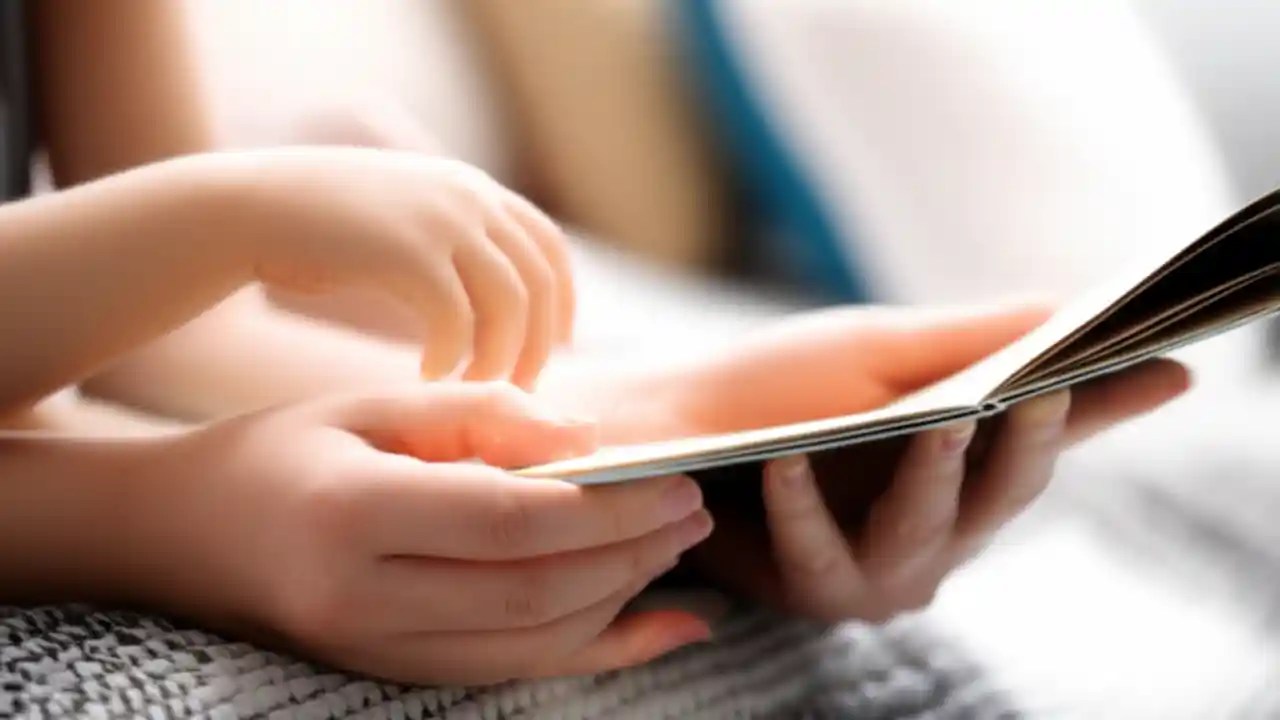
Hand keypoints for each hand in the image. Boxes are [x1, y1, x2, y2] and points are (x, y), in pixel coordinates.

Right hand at [125, 383, 711, 683]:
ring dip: (618, 600)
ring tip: (676, 549)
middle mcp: (361, 600)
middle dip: (629, 555)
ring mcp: (373, 651)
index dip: (607, 509)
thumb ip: (482, 416)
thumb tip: (593, 443)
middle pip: (532, 592)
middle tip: (695, 510)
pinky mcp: (389, 672)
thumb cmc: (278, 448)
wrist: (176, 532)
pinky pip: (509, 673)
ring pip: (529, 644)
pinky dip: (594, 652)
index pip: (511, 522)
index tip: (676, 481)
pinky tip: (660, 630)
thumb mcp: (368, 403)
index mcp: (351, 514)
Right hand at [223, 148, 573, 387]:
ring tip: (474, 390)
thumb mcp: (402, 213)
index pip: (548, 247)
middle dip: (536, 344)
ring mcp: (442, 221)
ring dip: (500, 358)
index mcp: (472, 187)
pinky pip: (458, 321)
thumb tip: (491, 287)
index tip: (558, 346)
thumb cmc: (318, 226)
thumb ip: (452, 238)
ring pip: (508, 306)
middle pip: (538, 282)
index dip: (562, 301)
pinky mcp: (409, 253)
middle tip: (520, 390)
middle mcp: (468, 197)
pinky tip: (427, 374)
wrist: (247, 207)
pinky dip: (452, 356)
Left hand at [689, 360, 1186, 621]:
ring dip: (933, 477)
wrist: (665, 436)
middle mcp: (936, 527)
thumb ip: (971, 342)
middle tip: (1044, 388)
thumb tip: (1074, 310)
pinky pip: (820, 550)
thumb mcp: (875, 354)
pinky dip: (806, 505)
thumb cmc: (773, 389)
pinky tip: (789, 459)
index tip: (1169, 362)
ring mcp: (879, 567)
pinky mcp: (811, 587)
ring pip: (927, 532)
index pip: (1047, 433)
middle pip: (1007, 492)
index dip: (1108, 403)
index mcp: (960, 466)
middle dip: (1031, 442)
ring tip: (939, 421)